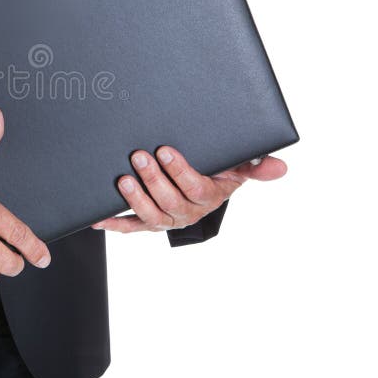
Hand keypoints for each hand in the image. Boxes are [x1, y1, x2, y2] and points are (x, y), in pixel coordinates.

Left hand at [92, 147, 286, 232]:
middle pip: (169, 201)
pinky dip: (112, 223)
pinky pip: (129, 226)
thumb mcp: (238, 168)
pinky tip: (96, 217)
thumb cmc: (218, 173)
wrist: (203, 189)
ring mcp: (165, 219)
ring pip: (150, 215)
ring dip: (134, 199)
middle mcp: (186, 212)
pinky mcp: (146, 222)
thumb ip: (256, 166)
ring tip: (122, 179)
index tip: (164, 150)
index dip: (179, 171)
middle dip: (152, 179)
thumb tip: (280, 167)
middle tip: (138, 157)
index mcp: (208, 197)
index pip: (195, 187)